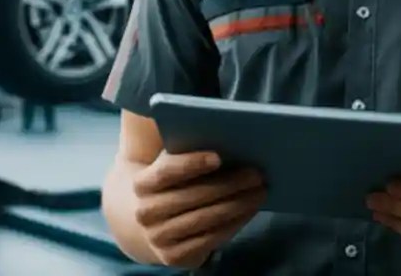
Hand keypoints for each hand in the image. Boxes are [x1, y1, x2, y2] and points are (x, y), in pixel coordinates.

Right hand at [131, 151, 265, 269]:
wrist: (153, 223)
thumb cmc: (172, 186)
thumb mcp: (171, 167)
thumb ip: (186, 154)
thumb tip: (227, 144)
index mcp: (141, 184)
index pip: (165, 172)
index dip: (191, 164)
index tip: (218, 157)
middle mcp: (145, 212)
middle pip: (193, 196)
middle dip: (229, 184)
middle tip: (256, 175)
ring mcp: (157, 237)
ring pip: (205, 218)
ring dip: (237, 205)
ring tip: (259, 192)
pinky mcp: (173, 256)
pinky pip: (210, 239)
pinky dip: (233, 224)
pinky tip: (248, 212)